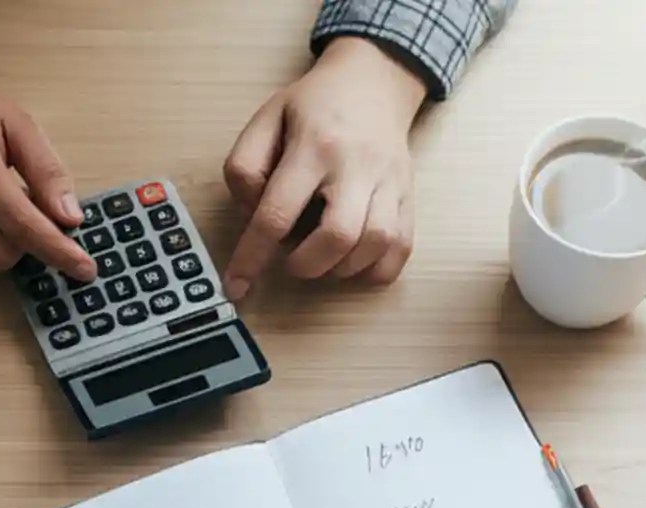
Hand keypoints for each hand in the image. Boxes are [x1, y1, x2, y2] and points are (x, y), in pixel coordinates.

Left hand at [221, 38, 426, 299]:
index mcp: (313, 146)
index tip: (237, 287)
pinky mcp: (408, 196)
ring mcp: (389, 182)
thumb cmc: (313, 106)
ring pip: (376, 245)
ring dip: (341, 269)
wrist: (374, 82)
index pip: (277, 213)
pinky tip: (353, 262)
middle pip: (338, 235)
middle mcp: (356, 166)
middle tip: (292, 261)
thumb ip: (245, 167)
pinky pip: (401, 248)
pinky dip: (376, 270)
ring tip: (322, 259)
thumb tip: (251, 215)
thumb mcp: (264, 120)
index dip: (253, 257)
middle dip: (307, 265)